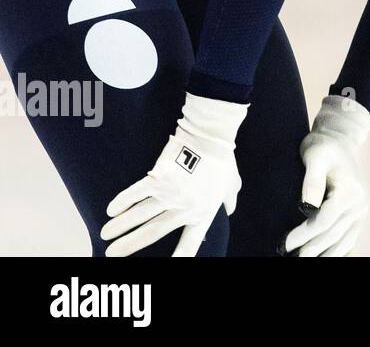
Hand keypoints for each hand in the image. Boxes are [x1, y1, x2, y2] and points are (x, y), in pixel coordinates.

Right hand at [101, 93, 248, 256]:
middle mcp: (185, 208)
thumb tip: (230, 209)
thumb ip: (229, 200)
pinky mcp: (158, 178)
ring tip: (104, 234)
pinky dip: (121, 202)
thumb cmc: (223, 160)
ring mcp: (170, 193)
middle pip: (152, 233)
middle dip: (129, 246)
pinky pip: (135, 193)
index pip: (190, 243)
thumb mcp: (231, 185)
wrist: (211, 135)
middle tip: (111, 255)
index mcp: (203, 212)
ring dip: (119, 227)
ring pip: (138, 215)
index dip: (179, 258)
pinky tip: (111, 210)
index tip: (167, 267)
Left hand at [283, 95, 369, 256]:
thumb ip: (311, 180)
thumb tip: (306, 206)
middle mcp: (359, 204)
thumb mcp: (314, 154)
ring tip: (305, 260)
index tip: (284, 244)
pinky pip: (349, 240)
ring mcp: (360, 212)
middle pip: (333, 235)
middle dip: (311, 250)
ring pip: (343, 242)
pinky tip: (325, 256)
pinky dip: (338, 251)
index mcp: (350, 191)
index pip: (324, 220)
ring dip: (325, 255)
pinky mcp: (358, 216)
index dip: (304, 235)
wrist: (341, 140)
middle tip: (290, 258)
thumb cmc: (323, 146)